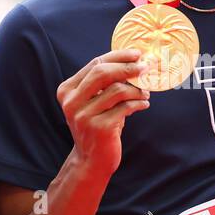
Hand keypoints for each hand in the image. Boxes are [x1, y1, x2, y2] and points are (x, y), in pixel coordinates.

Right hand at [57, 50, 149, 178]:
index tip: (138, 54)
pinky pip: (125, 107)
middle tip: (146, 67)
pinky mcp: (99, 127)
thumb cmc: (97, 125)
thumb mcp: (95, 102)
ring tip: (145, 93)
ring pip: (116, 90)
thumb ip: (105, 83)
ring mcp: (84, 115)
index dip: (118, 56)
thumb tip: (135, 61)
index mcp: (67, 90)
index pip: (95, 64)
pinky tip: (144, 104)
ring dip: (136, 89)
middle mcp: (72, 102)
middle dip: (128, 67)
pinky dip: (138, 103)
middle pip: (102, 72)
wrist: (92, 160)